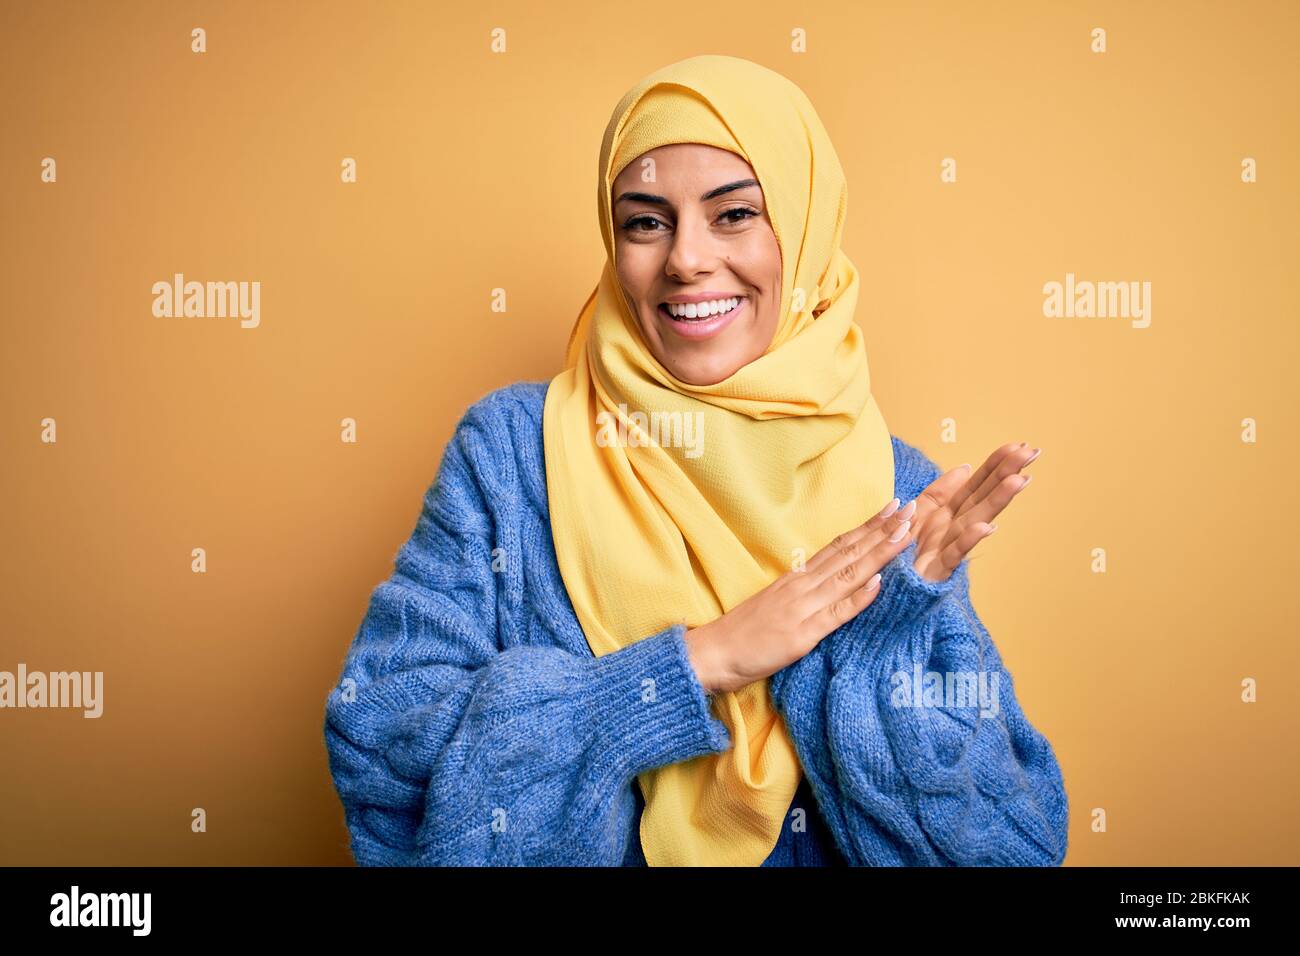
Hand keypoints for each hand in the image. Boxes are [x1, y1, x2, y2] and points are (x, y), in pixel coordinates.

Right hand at [684, 496, 916, 693]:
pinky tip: (878, 583)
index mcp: (797, 577)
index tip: (892, 507)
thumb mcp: (778, 603)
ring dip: (879, 554)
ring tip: (904, 534)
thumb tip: (834, 580)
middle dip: (882, 530)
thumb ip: (805, 590)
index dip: (868, 526)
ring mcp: (802, 608)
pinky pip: (835, 614)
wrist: (712, 653)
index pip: (839, 545)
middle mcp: (802, 585)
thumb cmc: (744, 631)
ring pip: (848, 576)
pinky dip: (858, 598)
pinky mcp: (801, 634)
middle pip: (849, 552)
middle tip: (911, 508)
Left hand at [908, 442, 1039, 581]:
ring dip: (997, 500)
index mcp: (946, 513)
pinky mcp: (937, 570)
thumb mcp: (915, 512)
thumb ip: (940, 491)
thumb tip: (965, 466)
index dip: (995, 465)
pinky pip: (954, 553)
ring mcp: (947, 548)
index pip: (976, 484)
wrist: (886, 589)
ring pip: (976, 519)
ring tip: (1019, 481)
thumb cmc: (900, 553)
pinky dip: (970, 540)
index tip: (1018, 445)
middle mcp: (952, 528)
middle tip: (1032, 453)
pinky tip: (986, 526)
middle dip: (1006, 474)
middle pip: (982, 496)